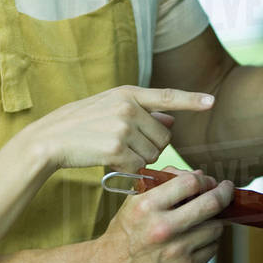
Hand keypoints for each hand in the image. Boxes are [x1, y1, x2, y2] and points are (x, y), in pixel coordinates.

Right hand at [26, 86, 215, 171]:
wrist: (49, 139)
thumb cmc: (80, 124)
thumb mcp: (110, 108)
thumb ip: (143, 112)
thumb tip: (172, 121)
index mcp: (128, 93)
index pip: (167, 96)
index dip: (191, 100)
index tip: (212, 101)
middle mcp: (128, 107)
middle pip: (164, 137)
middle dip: (152, 146)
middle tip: (126, 144)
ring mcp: (122, 127)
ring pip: (153, 154)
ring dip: (139, 159)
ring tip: (113, 149)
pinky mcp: (116, 149)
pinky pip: (137, 166)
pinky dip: (127, 168)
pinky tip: (108, 160)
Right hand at [89, 167, 232, 262]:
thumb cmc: (124, 232)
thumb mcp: (135, 200)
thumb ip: (165, 183)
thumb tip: (198, 175)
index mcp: (148, 206)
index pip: (190, 182)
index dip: (204, 179)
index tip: (207, 180)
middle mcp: (163, 228)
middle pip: (211, 203)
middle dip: (224, 193)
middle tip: (226, 189)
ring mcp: (177, 250)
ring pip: (216, 227)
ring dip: (216, 218)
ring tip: (208, 216)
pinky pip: (212, 247)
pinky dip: (210, 239)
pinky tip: (200, 235)